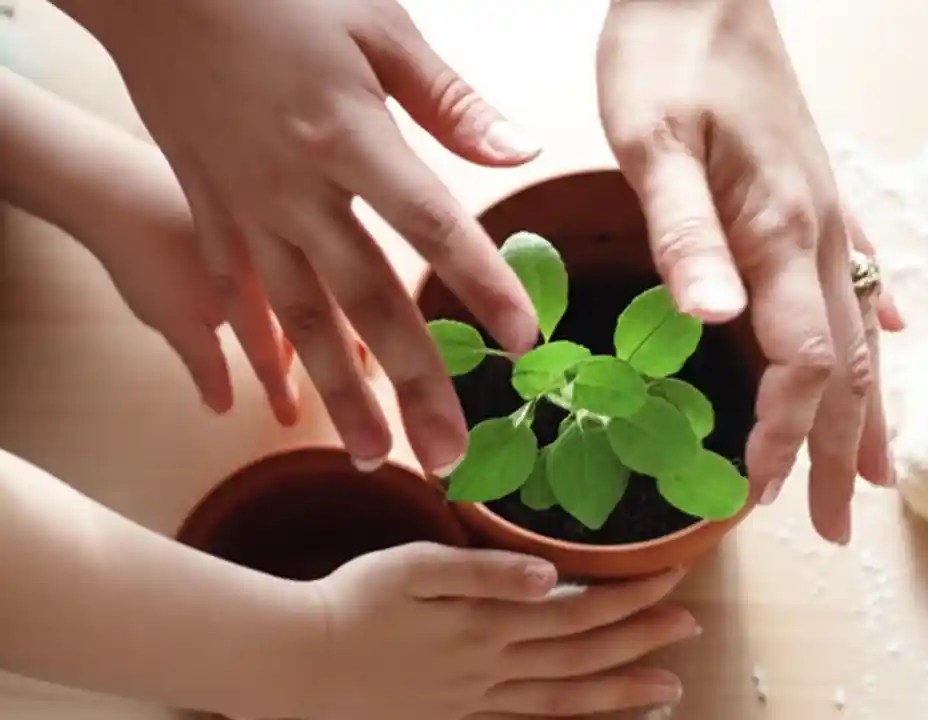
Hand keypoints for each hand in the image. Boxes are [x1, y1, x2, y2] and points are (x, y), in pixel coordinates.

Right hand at [57, 0, 542, 472]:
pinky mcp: (211, 211)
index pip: (431, 224)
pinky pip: (243, 295)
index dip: (479, 283)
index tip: (524, 338)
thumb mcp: (376, 23)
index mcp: (348, 135)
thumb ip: (450, 101)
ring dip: (338, 393)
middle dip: (410, 382)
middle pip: (364, 298)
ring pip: (299, 318)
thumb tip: (519, 153)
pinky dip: (269, 348)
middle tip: (448, 455)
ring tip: (373, 456)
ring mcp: (246, 208)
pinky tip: (289, 397)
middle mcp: (295, 187)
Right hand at [302, 544, 691, 718]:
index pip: (575, 611)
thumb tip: (546, 573)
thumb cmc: (351, 604)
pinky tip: (594, 717)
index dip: (626, 597)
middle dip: (640, 641)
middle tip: (690, 627)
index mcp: (485, 625)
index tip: (670, 578)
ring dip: (621, 692)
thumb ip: (483, 571)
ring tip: (669, 688)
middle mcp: (491, 669)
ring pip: (564, 699)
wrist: (297, 664)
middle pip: (582, 657)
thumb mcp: (413, 568)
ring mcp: (475, 702)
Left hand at [598, 0, 905, 544]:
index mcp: (778, 232)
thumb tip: (715, 324)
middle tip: (837, 529)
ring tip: (874, 473)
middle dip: (835, 456)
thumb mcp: (652, 142)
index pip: (798, 364)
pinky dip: (869, 329)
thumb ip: (684, 234)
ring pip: (858, 334)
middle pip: (844, 370)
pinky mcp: (813, 194)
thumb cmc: (668, 57)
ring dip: (864, 411)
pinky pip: (856, 279)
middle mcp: (816, 234)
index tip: (753, 496)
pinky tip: (890, 342)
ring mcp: (824, 215)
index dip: (782, 437)